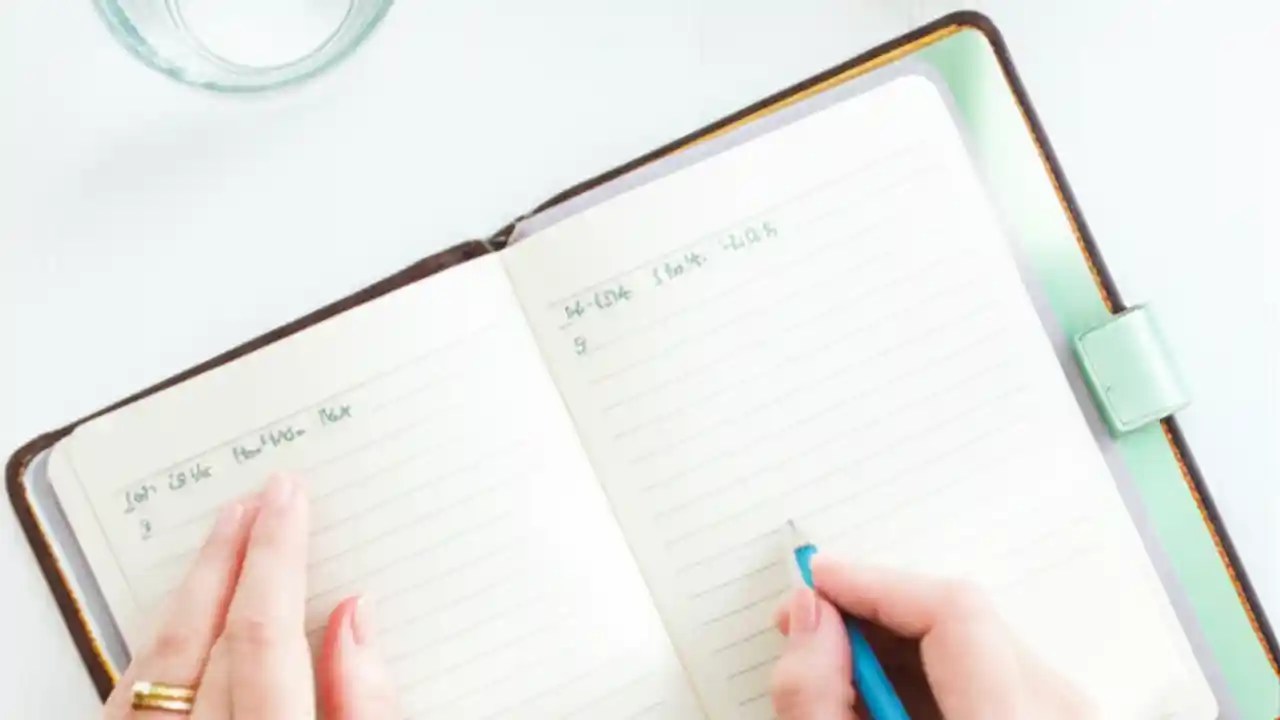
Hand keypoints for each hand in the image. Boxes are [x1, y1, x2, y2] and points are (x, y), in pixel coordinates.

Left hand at [103, 474, 399, 719]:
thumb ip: (365, 704)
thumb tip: (356, 615)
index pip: (265, 636)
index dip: (276, 559)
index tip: (291, 500)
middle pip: (205, 636)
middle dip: (236, 556)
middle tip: (263, 497)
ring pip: (159, 658)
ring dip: (195, 585)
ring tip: (227, 528)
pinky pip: (132, 687)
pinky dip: (163, 635)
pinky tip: (186, 604)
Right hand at [771, 556, 1092, 719]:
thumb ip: (816, 695)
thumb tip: (808, 616)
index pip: (952, 609)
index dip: (875, 582)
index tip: (817, 581)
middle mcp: (1058, 713)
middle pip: (961, 619)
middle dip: (874, 613)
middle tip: (809, 627)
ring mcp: (1067, 716)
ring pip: (974, 641)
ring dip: (898, 643)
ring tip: (840, 675)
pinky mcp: (1059, 719)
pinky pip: (990, 669)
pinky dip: (931, 670)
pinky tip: (888, 697)